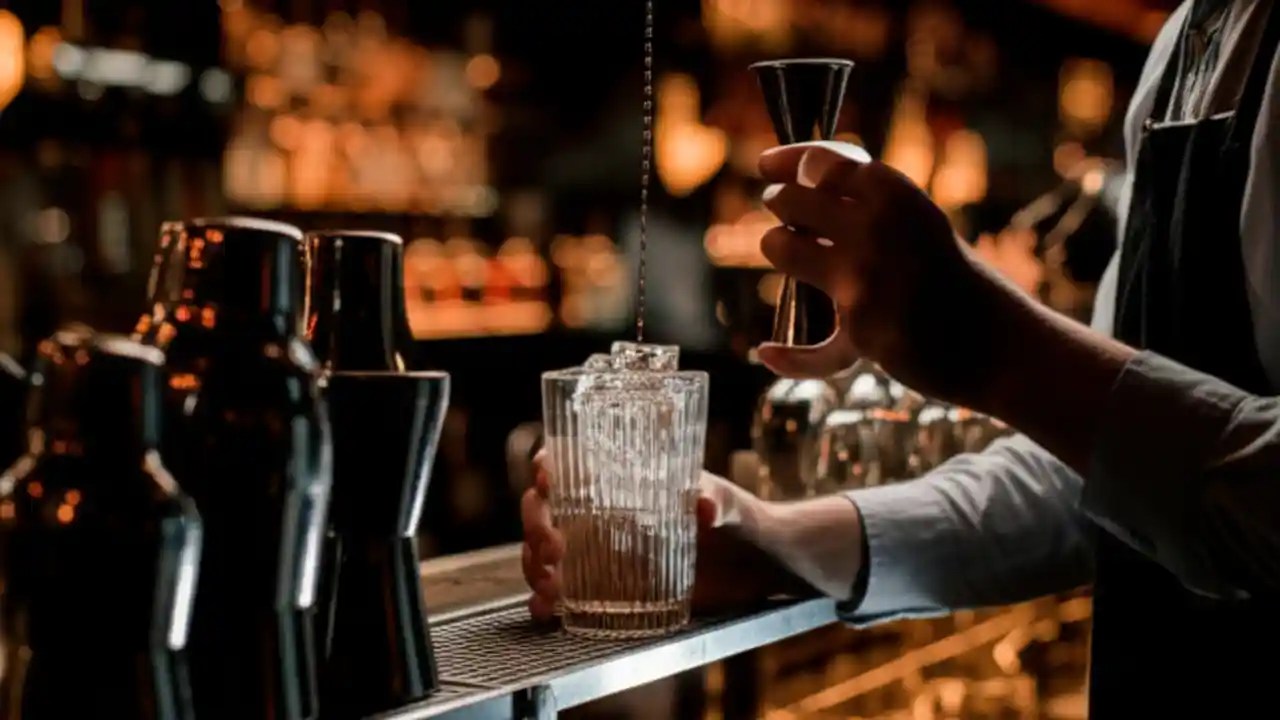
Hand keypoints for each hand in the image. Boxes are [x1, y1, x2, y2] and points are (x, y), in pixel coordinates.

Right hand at [521, 450, 809, 621]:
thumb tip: (701, 505)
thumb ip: (717, 503)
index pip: (572, 462)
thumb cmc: (743, 520)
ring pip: (546, 551)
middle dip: (535, 525)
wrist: (758, 565)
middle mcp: (606, 513)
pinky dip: (547, 602)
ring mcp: (605, 551)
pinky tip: (546, 611)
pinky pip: (567, 592)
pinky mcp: (612, 588)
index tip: (545, 479)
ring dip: (535, 565)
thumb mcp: (731, 506)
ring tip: (550, 585)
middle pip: (546, 509)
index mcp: (627, 481)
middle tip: (553, 547)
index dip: (547, 466)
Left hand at [755, 141, 1017, 405]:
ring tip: (791, 256)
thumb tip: (803, 173)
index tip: (768, 167)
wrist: (1000, 342)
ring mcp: (866, 278)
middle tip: (787, 215)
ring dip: (778, 252)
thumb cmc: (952, 278)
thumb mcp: (917, 221)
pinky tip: (767, 351)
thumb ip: (867, 200)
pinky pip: (811, 349)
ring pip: (781, 248)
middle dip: (781, 205)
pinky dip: (788, 357)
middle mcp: (876, 226)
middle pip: (789, 199)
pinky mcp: (862, 331)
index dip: (786, 162)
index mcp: (894, 192)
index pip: (817, 161)